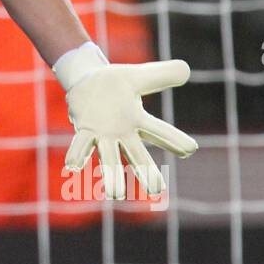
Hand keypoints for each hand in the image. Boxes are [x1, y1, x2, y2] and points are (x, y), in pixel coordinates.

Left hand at [54, 43, 197, 199]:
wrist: (86, 82)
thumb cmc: (115, 84)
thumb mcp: (140, 76)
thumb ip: (162, 74)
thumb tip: (186, 69)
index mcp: (138, 122)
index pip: (160, 131)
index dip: (174, 140)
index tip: (190, 149)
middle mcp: (122, 134)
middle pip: (137, 156)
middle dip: (146, 172)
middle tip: (157, 190)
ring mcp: (103, 136)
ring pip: (109, 159)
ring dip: (112, 175)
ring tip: (115, 194)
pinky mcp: (84, 131)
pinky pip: (81, 146)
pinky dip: (77, 155)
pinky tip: (73, 166)